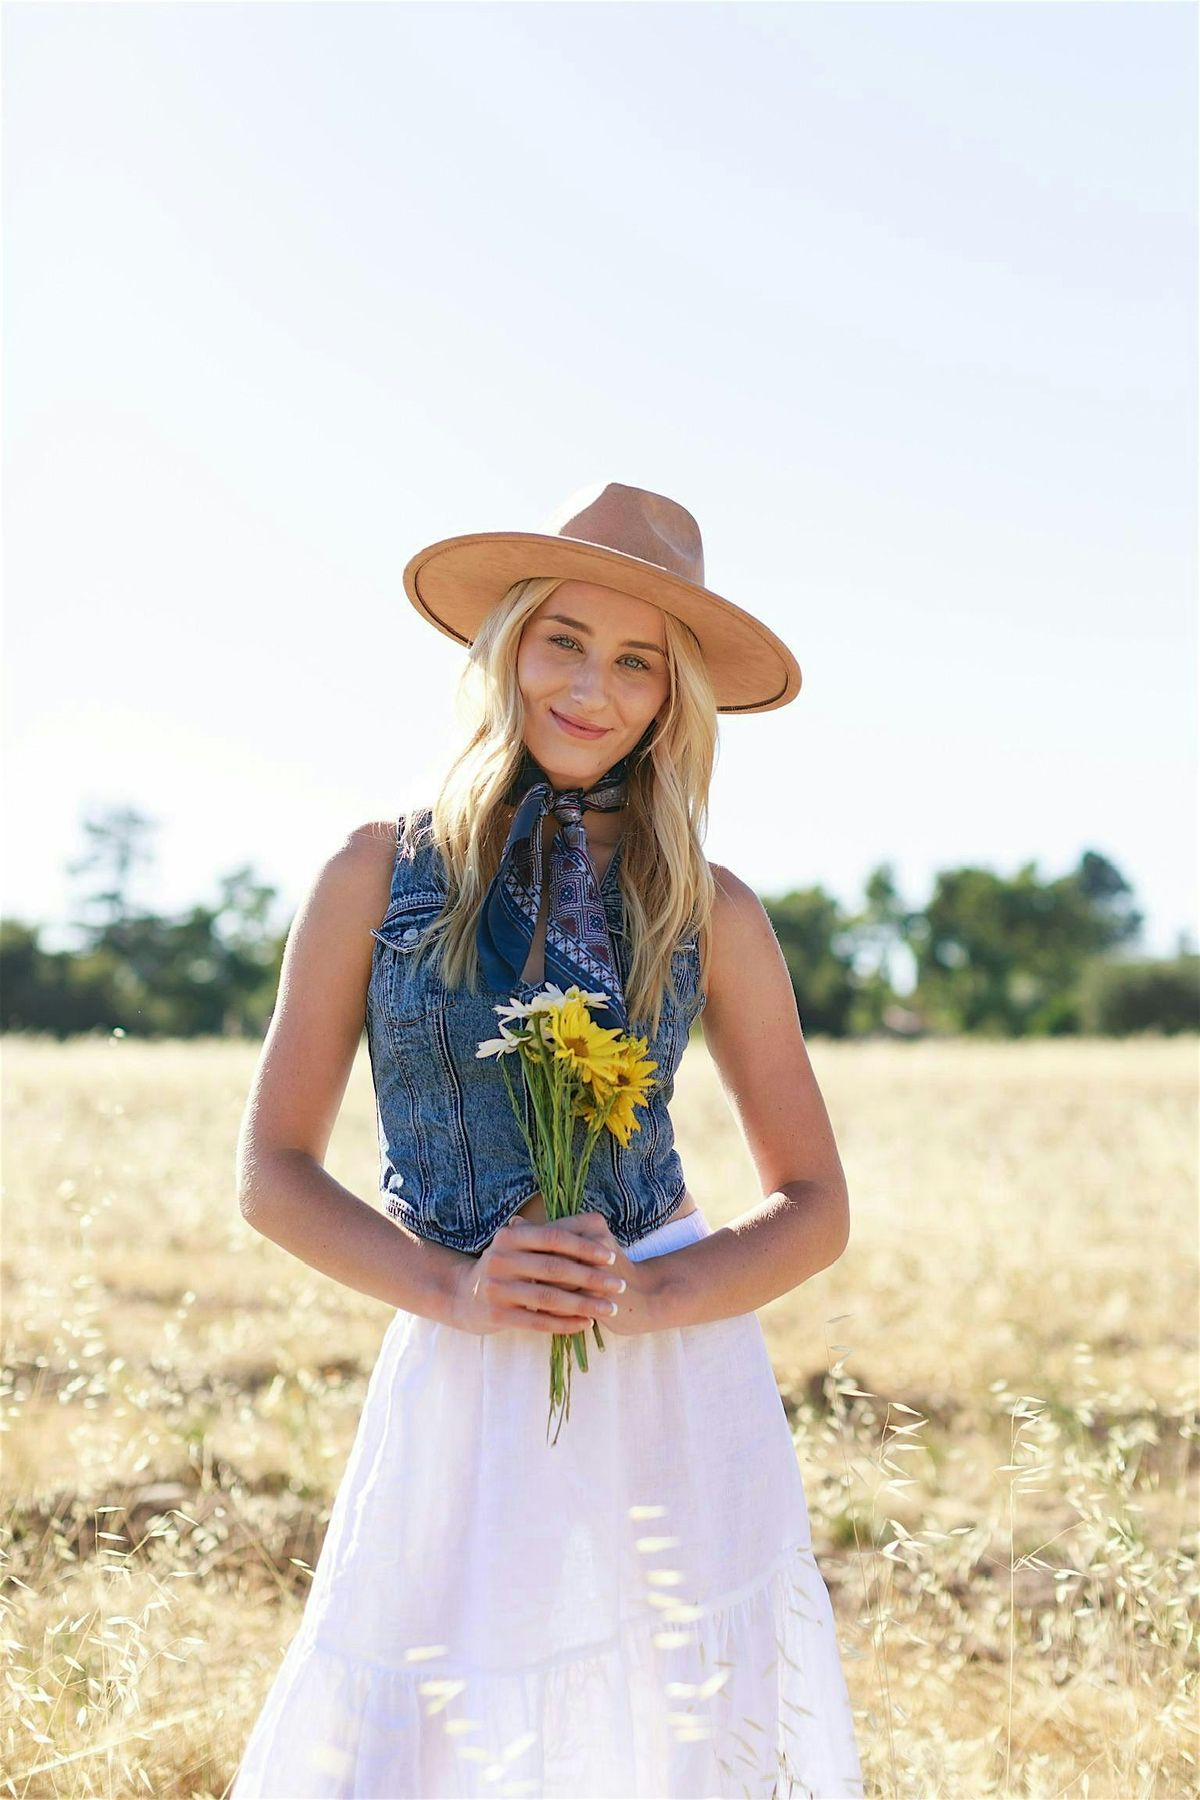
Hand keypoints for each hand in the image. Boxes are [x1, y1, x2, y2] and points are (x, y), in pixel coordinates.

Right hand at [451, 1209, 633, 1336]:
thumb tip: (596, 1222)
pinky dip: (565, 1323)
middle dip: (592, 1278)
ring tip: (609, 1308)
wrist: (463, 1297)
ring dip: (584, 1304)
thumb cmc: (505, 1267)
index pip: (553, 1238)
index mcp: (510, 1236)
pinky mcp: (496, 1315)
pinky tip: (586, 1324)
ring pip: (549, 1297)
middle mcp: (500, 1259)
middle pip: (555, 1268)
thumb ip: (550, 1236)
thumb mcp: (519, 1246)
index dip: (584, 1247)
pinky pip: (538, 1321)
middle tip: (619, 1286)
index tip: (611, 1256)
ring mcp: (496, 1288)